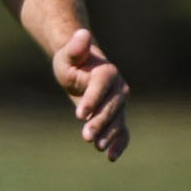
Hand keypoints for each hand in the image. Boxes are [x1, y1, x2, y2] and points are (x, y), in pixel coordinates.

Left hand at [53, 27, 128, 159]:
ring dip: (109, 134)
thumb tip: (82, 33)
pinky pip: (123, 131)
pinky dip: (119, 143)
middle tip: (86, 136)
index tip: (79, 114)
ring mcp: (119, 104)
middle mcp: (118, 89)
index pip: (101, 87)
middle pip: (110, 106)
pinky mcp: (117, 116)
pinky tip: (111, 156)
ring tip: (98, 147)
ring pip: (117, 120)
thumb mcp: (68, 55)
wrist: (83, 70)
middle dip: (99, 121)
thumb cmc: (72, 62)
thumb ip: (74, 48)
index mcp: (107, 73)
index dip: (92, 100)